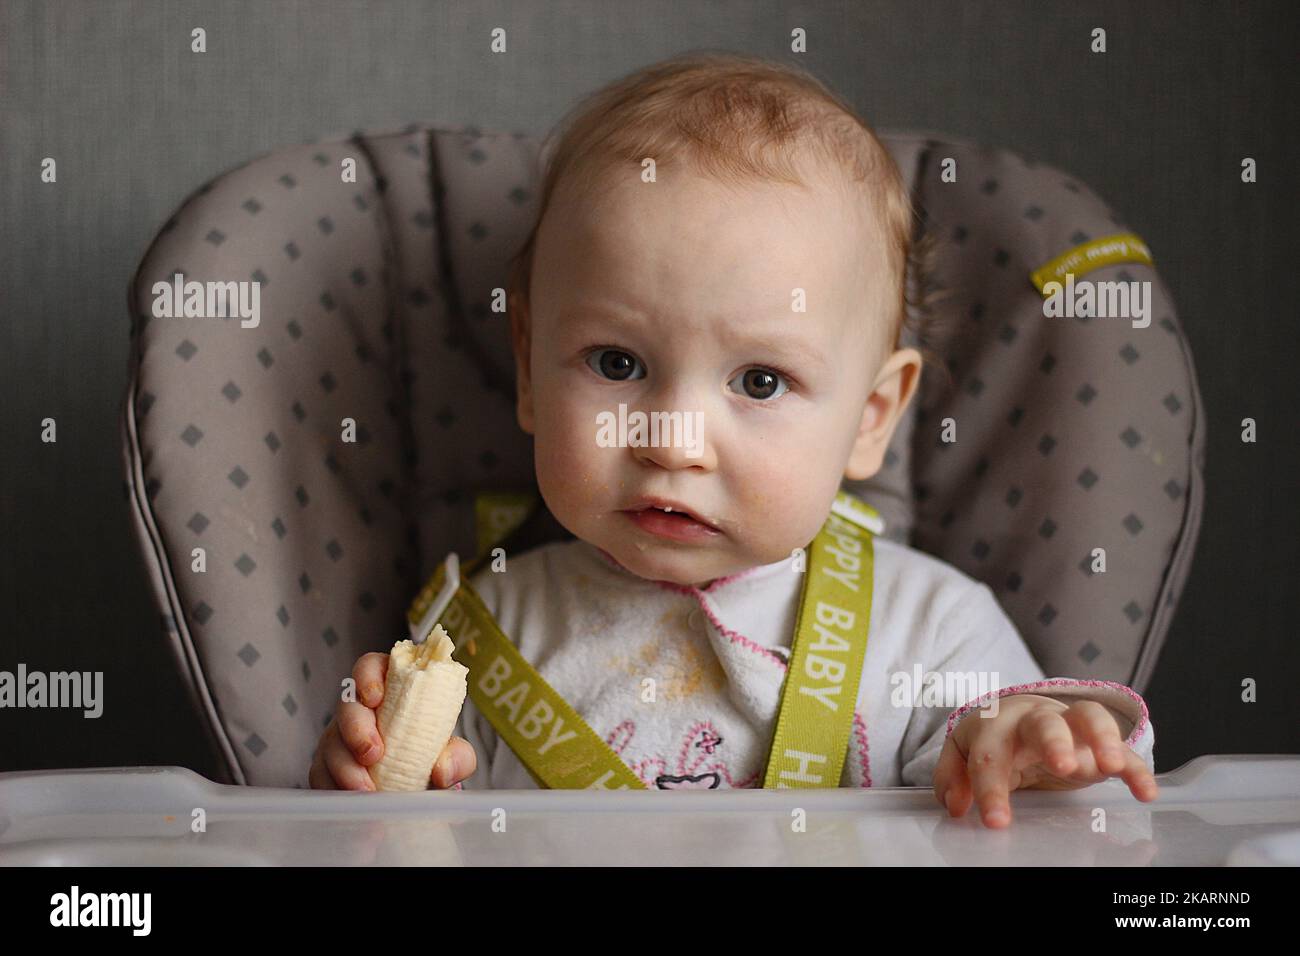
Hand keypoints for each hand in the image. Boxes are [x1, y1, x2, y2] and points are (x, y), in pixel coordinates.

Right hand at [308, 651, 476, 789]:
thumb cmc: (430, 756)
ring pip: (330, 743)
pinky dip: (334, 788)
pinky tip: (352, 801)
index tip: (375, 698)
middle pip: (347, 706)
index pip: (370, 667)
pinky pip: (320, 774)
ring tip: (367, 790)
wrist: (417, 788)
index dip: (367, 677)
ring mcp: (339, 737)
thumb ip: (457, 757)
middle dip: (356, 729)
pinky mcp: (327, 766)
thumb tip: (442, 771)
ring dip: (345, 766)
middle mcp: (360, 709)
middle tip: (373, 754)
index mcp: (390, 690)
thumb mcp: (452, 753)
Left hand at [933, 694, 1157, 827]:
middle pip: (1043, 723)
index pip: (990, 755)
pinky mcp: (1098, 742)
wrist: (1019, 715)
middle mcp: (1033, 720)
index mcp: (995, 726)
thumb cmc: (991, 741)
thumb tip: (956, 806)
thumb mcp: (963, 755)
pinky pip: (1122, 750)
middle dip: (1054, 742)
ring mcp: (1070, 726)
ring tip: (1111, 765)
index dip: (990, 788)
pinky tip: (1145, 792)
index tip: (997, 821)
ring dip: (1102, 738)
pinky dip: (1136, 767)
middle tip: (1062, 765)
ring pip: (1089, 717)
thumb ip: (953, 777)